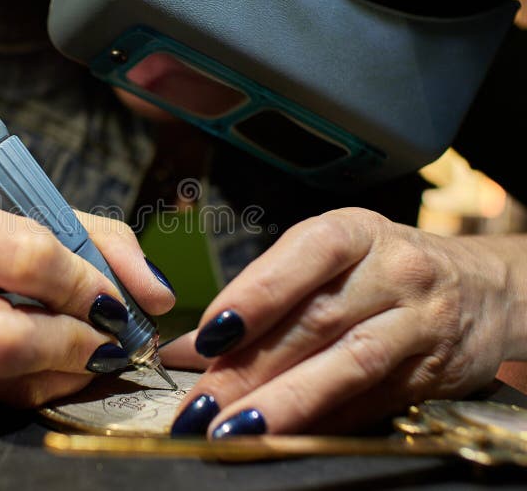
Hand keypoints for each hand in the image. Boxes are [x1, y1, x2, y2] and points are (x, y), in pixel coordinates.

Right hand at [0, 194, 174, 405]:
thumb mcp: (39, 214)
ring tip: (95, 349)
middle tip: (113, 340)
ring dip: (71, 372)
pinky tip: (63, 364)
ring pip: (8, 381)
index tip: (115, 302)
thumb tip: (159, 298)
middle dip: (79, 345)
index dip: (86, 287)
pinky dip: (47, 385)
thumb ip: (106, 244)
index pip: (28, 260)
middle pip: (10, 340)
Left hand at [164, 208, 526, 436]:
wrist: (482, 289)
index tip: (209, 334)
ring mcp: (420, 322)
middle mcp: (394, 271)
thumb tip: (188, 351)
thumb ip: (262, 300)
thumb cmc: (382, 269)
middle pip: (317, 319)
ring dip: (287, 402)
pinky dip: (324, 423)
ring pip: (350, 363)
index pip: (306, 255)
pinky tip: (283, 438)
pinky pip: (374, 401)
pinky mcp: (435, 371)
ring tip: (236, 428)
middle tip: (201, 403)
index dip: (257, 294)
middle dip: (251, 366)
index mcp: (356, 232)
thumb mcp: (327, 262)